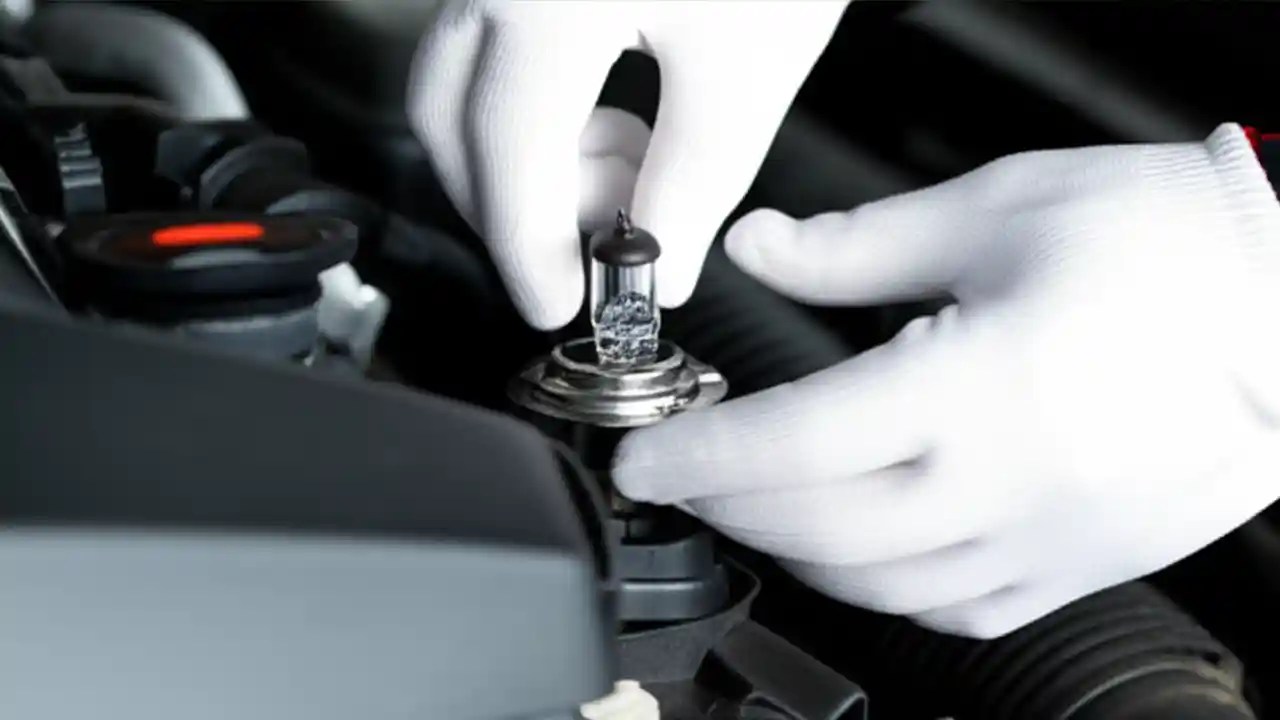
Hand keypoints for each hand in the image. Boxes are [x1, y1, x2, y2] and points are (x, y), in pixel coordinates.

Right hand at [407, 0, 847, 328]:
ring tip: (626, 163)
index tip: (559, 301)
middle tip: (599, 244)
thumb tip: (656, 263)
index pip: (504, 156)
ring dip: (523, 156)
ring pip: (462, 87)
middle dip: (514, 206)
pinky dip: (533, 103)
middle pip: (452, 125)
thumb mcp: (749, 63)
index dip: (526, 248)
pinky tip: (607, 111)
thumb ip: (694, 179)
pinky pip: (489, 47)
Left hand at [614, 123, 1279, 637]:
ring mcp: (1043, 540)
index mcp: (979, 384)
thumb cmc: (1168, 246)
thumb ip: (857, 247)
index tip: (644, 458)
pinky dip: (875, 587)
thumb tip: (760, 249)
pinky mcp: (1074, 566)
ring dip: (790, 546)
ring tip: (749, 502)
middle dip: (724, 502)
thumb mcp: (996, 211)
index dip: (699, 456)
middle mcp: (1008, 483)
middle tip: (682, 472)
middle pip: (815, 526)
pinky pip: (949, 609)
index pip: (793, 445)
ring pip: (873, 584)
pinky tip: (852, 548)